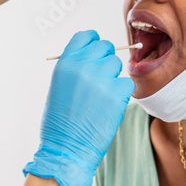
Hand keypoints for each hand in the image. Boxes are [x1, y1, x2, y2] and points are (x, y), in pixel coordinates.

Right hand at [23, 31, 133, 185]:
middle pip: (105, 47)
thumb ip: (75, 67)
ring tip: (101, 98)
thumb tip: (94, 57)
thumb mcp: (59, 86)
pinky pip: (126, 83)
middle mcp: (82, 66)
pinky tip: (109, 107)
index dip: (94, 43)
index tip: (96, 53)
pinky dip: (121, 94)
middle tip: (101, 80)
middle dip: (105, 61)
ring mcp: (100, 78)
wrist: (65, 149)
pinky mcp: (116, 93)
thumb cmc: (60, 122)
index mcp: (65, 63)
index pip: (86, 36)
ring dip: (113, 79)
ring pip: (117, 65)